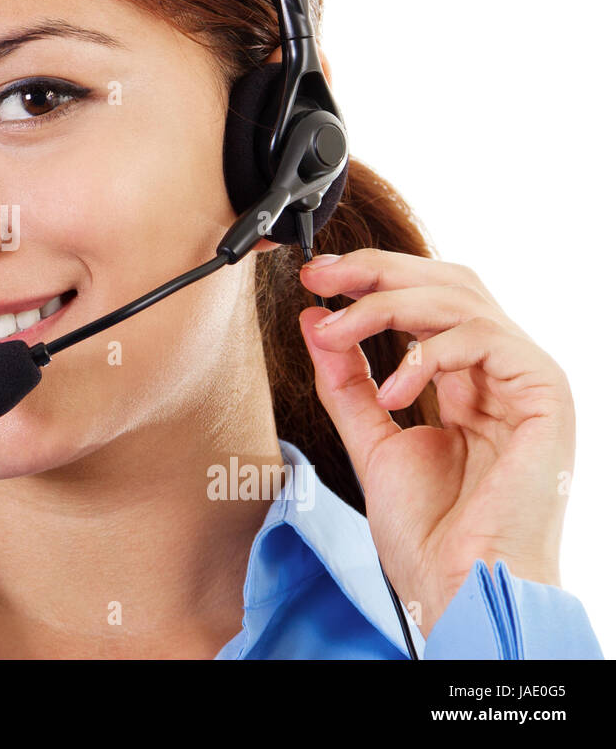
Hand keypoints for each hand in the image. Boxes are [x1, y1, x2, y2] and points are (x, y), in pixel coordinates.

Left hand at [296, 247, 573, 630]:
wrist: (463, 586)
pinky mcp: (545, 394)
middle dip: (375, 271)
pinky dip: (426, 354)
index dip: (369, 280)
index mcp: (468, 381)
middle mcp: (500, 372)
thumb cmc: (430, 532)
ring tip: (335, 331)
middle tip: (319, 274)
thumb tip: (314, 322)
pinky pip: (483, 339)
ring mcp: (526, 380)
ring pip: (459, 299)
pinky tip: (393, 391)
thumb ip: (346, 383)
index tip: (313, 278)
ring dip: (385, 305)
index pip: (423, 302)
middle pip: (444, 284)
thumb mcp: (371, 441)